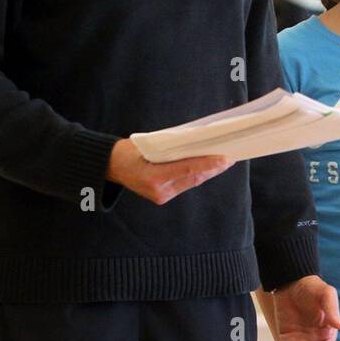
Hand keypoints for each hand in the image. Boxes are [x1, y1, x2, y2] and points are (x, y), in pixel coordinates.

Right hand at [106, 138, 233, 204]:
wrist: (108, 167)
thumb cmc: (126, 151)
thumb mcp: (146, 145)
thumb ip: (170, 147)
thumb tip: (197, 143)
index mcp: (153, 177)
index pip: (188, 169)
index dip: (208, 163)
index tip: (225, 158)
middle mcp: (158, 190)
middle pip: (193, 177)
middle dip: (213, 168)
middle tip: (231, 157)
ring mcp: (160, 196)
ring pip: (192, 182)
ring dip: (208, 172)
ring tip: (225, 162)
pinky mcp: (162, 197)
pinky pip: (185, 184)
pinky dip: (197, 175)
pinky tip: (210, 168)